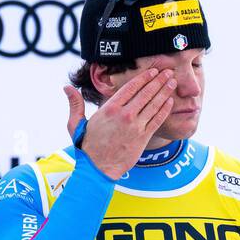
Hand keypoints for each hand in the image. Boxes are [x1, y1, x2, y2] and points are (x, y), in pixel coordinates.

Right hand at [63, 68, 177, 178]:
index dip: (144, 77)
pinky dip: (164, 110)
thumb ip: (75, 104)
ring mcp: (135, 126)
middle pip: (146, 93)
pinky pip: (157, 120)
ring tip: (172, 83)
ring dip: (165, 92)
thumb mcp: (76, 123)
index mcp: (110, 108)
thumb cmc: (88, 146)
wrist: (98, 168)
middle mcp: (124, 114)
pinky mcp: (143, 137)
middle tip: (168, 72)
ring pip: (154, 104)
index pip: (131, 87)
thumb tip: (67, 87)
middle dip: (158, 81)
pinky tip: (170, 101)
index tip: (152, 71)